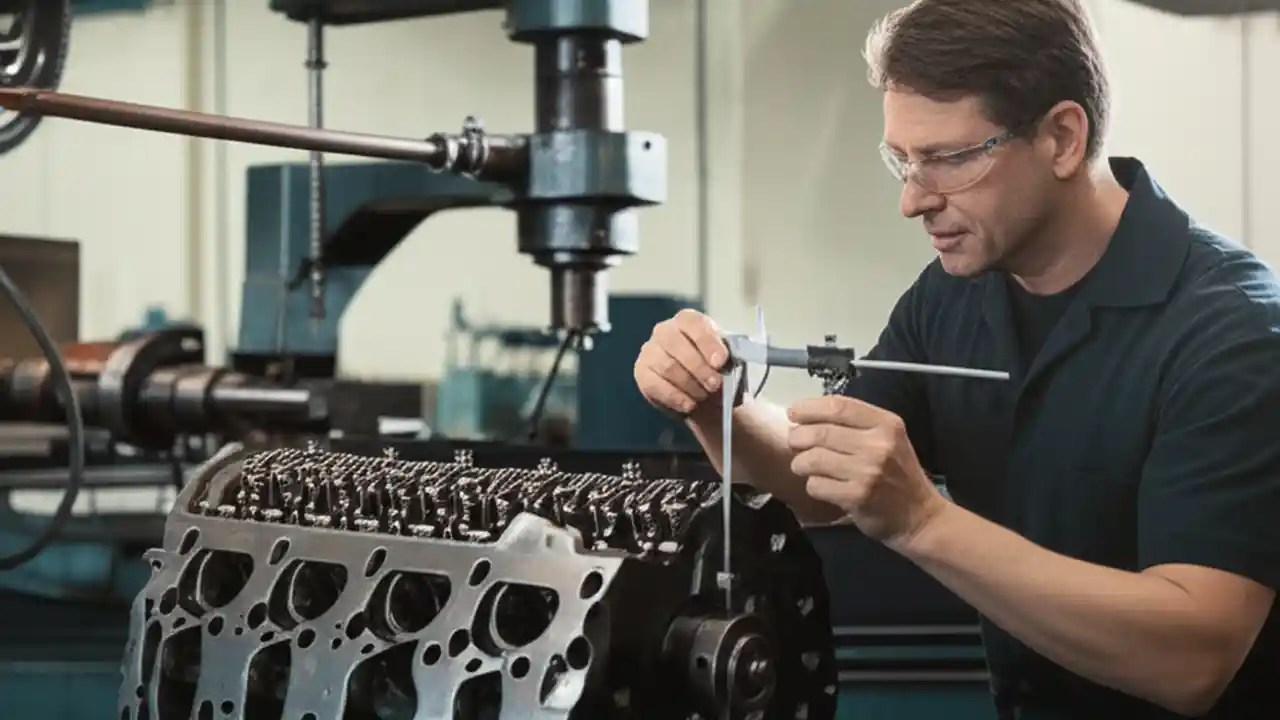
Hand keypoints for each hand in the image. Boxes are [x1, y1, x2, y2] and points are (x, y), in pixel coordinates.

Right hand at [634, 309, 728, 415]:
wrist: (702, 393)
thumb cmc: (715, 369)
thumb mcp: (727, 361)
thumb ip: (727, 360)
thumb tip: (724, 367)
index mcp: (687, 321)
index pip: (693, 323)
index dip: (707, 342)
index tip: (720, 362)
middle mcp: (664, 331)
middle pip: (677, 344)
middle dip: (699, 368)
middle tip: (715, 385)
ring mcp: (650, 351)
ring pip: (667, 366)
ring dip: (689, 385)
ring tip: (704, 396)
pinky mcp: (642, 373)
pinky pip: (655, 385)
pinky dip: (675, 397)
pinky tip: (689, 405)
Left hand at [787, 395, 946, 546]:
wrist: (919, 517)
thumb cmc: (898, 475)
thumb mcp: (889, 439)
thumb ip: (855, 424)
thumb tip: (807, 416)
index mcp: (887, 424)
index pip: (839, 406)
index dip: (809, 407)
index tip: (793, 412)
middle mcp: (879, 445)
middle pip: (821, 432)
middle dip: (798, 436)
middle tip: (794, 442)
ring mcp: (868, 472)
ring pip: (814, 459)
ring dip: (800, 462)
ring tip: (803, 465)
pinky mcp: (857, 497)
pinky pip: (817, 485)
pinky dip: (812, 485)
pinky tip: (821, 486)